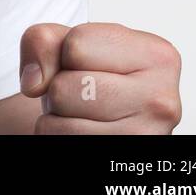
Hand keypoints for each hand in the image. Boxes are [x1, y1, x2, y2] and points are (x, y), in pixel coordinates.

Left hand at [19, 22, 181, 133]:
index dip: (66, 53)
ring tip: (81, 111)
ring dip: (57, 114)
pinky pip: (58, 138)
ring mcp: (145, 135)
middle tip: (82, 93)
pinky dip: (57, 133)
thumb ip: (42, 40)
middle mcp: (160, 99)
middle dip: (59, 86)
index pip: (77, 44)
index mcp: (156, 55)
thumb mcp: (67, 43)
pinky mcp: (123, 154)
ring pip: (61, 118)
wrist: (100, 118)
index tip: (88, 64)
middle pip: (65, 86)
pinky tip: (83, 128)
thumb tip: (35, 82)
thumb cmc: (90, 76)